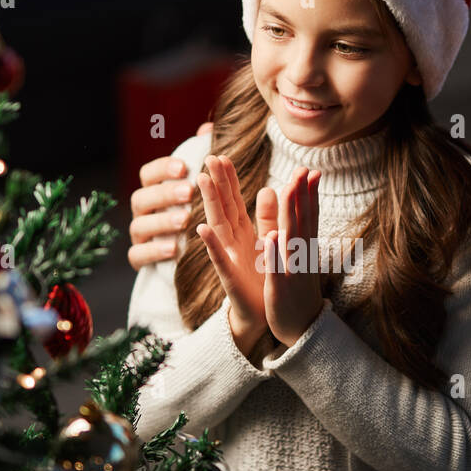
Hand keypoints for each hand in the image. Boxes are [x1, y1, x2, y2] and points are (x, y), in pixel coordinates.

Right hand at [126, 121, 214, 270]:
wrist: (193, 256)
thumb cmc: (197, 215)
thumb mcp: (205, 190)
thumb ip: (204, 159)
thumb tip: (207, 128)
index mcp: (154, 190)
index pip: (149, 174)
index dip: (163, 168)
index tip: (185, 167)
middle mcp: (143, 211)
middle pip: (142, 197)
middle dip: (165, 193)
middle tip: (189, 192)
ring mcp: (140, 235)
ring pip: (140, 225)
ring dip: (162, 222)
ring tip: (184, 220)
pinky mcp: (140, 258)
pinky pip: (139, 255)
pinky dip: (154, 251)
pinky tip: (173, 249)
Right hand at [194, 154, 279, 355]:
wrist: (264, 314)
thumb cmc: (263, 278)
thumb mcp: (268, 242)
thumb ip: (268, 216)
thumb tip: (269, 186)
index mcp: (242, 233)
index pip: (233, 201)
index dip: (228, 179)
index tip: (221, 155)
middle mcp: (231, 242)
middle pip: (222, 207)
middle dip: (215, 182)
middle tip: (208, 156)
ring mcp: (228, 258)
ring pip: (217, 226)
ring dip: (209, 203)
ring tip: (201, 181)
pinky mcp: (230, 278)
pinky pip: (219, 259)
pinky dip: (210, 244)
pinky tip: (201, 229)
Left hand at [263, 166, 324, 347]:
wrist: (304, 328)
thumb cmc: (298, 289)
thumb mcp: (297, 258)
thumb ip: (294, 231)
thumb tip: (298, 208)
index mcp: (304, 248)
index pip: (308, 215)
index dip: (309, 193)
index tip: (311, 169)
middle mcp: (301, 256)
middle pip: (302, 220)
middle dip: (301, 195)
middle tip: (303, 169)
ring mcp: (291, 271)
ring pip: (291, 238)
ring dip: (290, 214)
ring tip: (288, 189)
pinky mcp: (279, 288)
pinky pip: (275, 267)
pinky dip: (274, 252)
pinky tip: (272, 236)